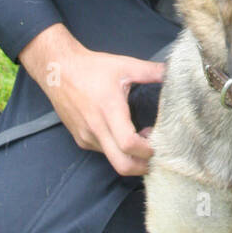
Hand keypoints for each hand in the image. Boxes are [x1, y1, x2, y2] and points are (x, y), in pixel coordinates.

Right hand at [19, 24, 164, 176]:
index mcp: (109, 110)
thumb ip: (151, 71)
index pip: (129, 145)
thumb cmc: (91, 67)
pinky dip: (117, 150)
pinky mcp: (80, 139)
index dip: (147, 150)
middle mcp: (96, 128)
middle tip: (155, 154)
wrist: (57, 70)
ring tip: (142, 139)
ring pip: (112, 160)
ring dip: (130, 157)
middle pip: (122, 165)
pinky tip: (124, 134)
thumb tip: (173, 71)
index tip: (159, 142)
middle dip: (142, 167)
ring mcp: (86, 136)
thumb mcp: (125, 65)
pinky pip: (103, 152)